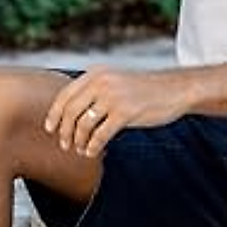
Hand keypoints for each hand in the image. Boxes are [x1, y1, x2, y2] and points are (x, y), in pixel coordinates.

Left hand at [43, 67, 190, 158]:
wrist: (175, 89)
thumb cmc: (145, 89)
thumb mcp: (116, 82)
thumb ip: (95, 91)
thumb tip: (71, 113)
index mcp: (96, 74)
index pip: (65, 95)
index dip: (54, 115)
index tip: (50, 129)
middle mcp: (101, 82)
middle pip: (70, 111)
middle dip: (64, 132)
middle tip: (64, 145)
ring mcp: (113, 97)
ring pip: (83, 125)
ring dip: (78, 141)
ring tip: (81, 150)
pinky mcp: (126, 112)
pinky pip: (100, 135)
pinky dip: (92, 147)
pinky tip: (93, 152)